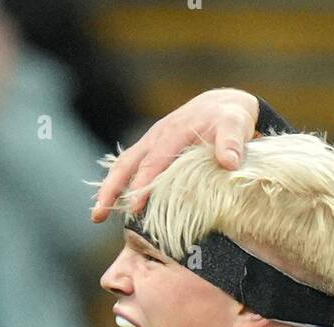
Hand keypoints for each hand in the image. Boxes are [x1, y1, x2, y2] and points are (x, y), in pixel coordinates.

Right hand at [93, 87, 258, 220]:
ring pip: (124, 166)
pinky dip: (120, 186)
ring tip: (97, 215)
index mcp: (173, 133)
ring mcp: (151, 143)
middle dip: (111, 190)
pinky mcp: (153, 150)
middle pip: (127, 164)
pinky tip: (114, 206)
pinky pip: (131, 167)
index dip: (144, 186)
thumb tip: (229, 162)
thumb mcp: (235, 125)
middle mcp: (156, 137)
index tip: (135, 209)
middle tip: (98, 214)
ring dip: (109, 190)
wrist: (224, 105)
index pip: (154, 163)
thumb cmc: (230, 118)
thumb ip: (232, 142)